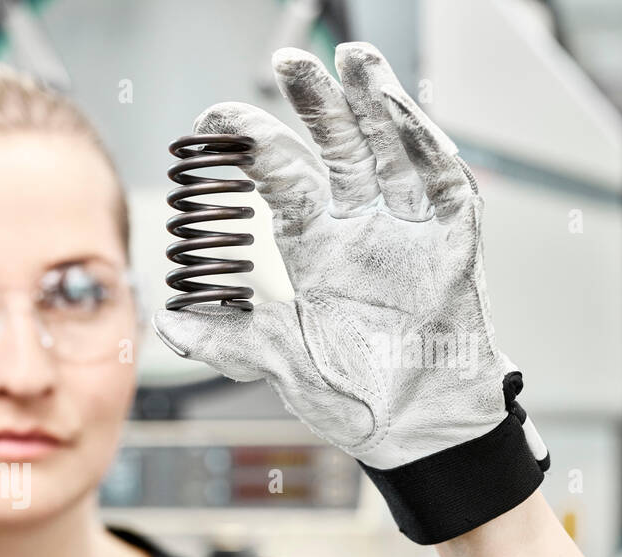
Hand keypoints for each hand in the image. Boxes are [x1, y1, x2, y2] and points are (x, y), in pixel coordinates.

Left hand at [152, 42, 548, 544]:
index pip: (281, 178)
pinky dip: (421, 147)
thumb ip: (229, 340)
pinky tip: (397, 113)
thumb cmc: (354, 394)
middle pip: (337, 149)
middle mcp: (361, 228)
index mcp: (317, 247)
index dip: (251, 146)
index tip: (213, 121)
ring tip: (352, 60)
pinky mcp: (452, 243)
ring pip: (391, 151)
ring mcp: (408, 231)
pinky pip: (439, 184)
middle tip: (287, 62)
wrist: (413, 430)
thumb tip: (169, 326)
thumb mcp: (279, 361)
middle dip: (314, 104)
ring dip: (373, 105)